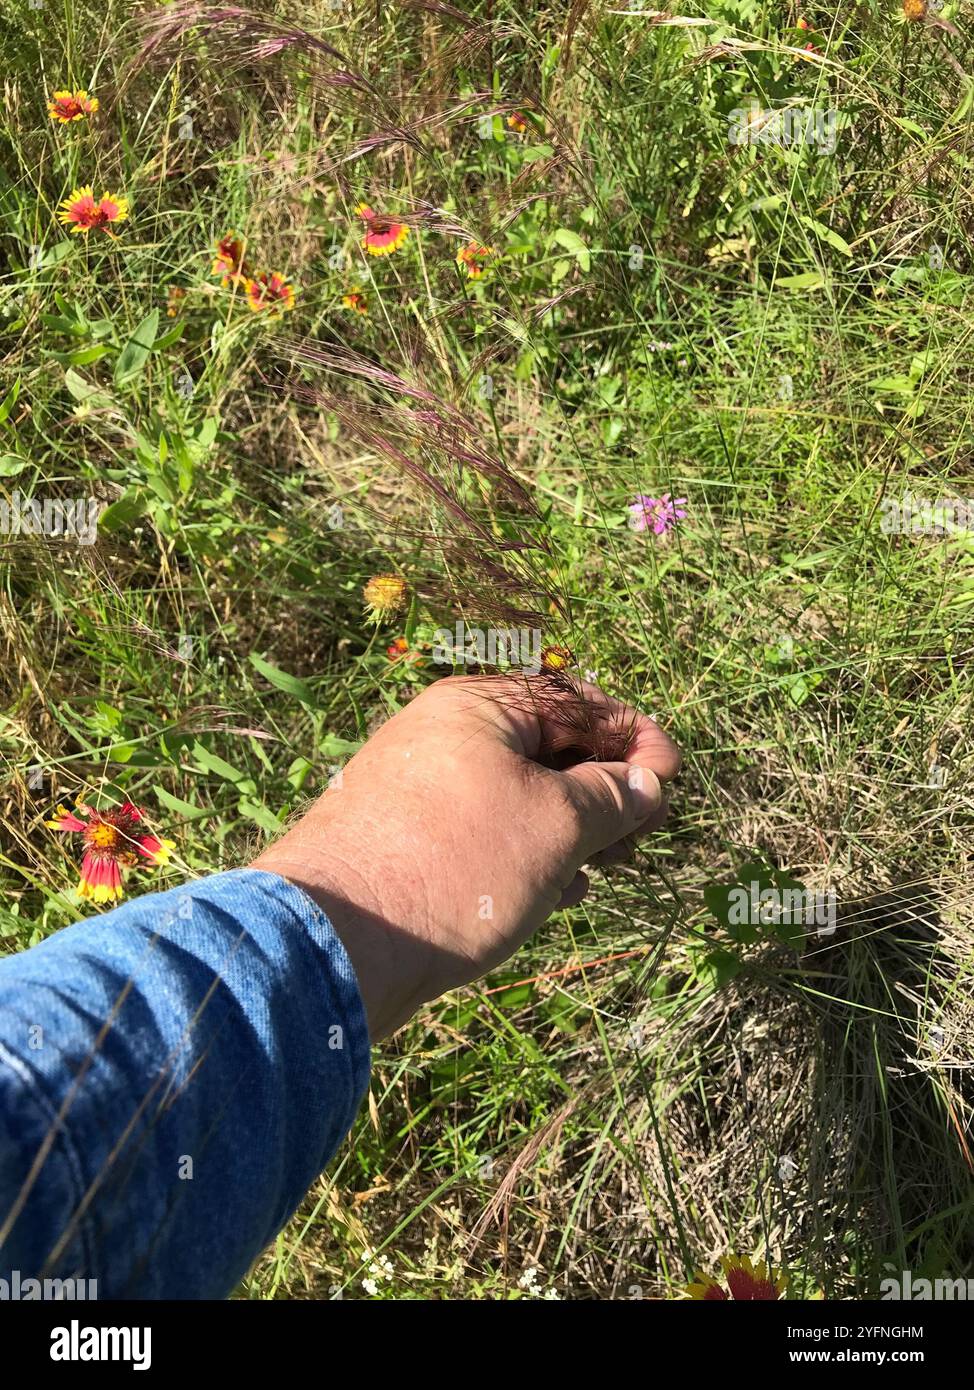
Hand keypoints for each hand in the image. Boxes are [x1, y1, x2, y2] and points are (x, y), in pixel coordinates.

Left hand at [251, 676, 679, 1038]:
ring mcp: (423, 792)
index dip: (633, 737)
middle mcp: (445, 737)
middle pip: (548, 748)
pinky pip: (487, 835)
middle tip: (644, 834)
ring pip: (520, 798)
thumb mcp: (555, 826)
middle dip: (606, 790)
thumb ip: (609, 797)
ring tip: (606, 870)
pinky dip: (529, 856)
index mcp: (477, 707)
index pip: (576, 701)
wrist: (336, 944)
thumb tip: (645, 782)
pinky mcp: (410, 844)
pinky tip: (558, 895)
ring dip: (573, 831)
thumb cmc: (457, 866)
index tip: (672, 779)